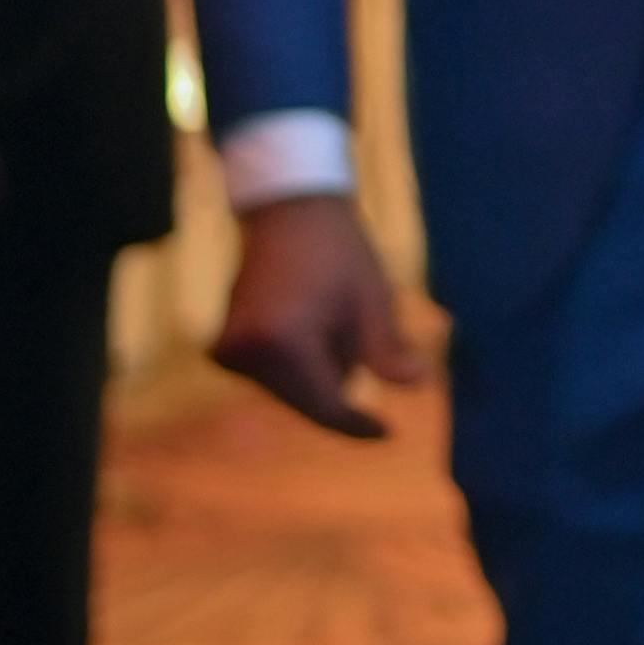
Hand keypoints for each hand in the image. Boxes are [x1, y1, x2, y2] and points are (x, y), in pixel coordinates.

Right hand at [211, 191, 428, 441]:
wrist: (287, 210)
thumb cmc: (338, 249)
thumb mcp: (372, 298)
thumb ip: (389, 350)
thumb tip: (420, 386)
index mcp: (282, 343)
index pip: (326, 406)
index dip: (358, 425)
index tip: (387, 434)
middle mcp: (246, 354)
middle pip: (305, 402)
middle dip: (336, 385)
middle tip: (352, 328)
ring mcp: (228, 352)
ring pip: (289, 391)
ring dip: (316, 372)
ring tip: (328, 316)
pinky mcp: (223, 348)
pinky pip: (271, 376)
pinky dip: (296, 364)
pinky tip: (309, 322)